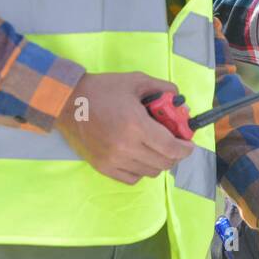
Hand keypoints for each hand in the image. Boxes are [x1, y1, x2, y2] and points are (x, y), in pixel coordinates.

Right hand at [54, 71, 194, 185]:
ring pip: (149, 172)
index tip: (189, 144)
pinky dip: (141, 170)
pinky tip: (140, 155)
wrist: (68, 102)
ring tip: (156, 147)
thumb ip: (162, 88)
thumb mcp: (137, 81)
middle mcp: (125, 147)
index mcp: (136, 125)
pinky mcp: (102, 167)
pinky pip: (132, 178)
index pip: (170, 148)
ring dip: (158, 161)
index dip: (185, 149)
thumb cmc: (103, 89)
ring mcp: (113, 160)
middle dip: (175, 154)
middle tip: (175, 143)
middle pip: (163, 162)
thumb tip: (179, 100)